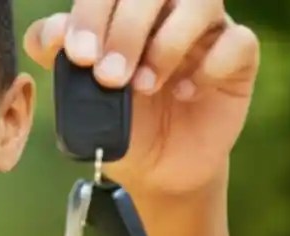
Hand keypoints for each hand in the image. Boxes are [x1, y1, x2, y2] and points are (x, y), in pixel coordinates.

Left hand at [25, 0, 259, 197]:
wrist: (156, 165)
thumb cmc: (119, 118)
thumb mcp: (80, 92)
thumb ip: (59, 56)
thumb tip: (52, 33)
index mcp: (126, 7)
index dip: (93, 13)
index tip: (80, 55)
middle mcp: (168, 8)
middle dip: (127, 31)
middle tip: (110, 76)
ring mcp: (206, 28)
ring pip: (201, 2)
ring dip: (167, 44)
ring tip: (145, 86)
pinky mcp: (238, 56)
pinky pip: (237, 42)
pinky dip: (209, 68)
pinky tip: (186, 93)